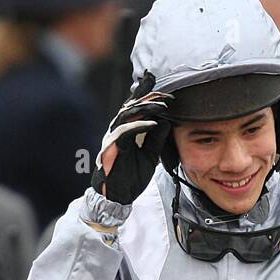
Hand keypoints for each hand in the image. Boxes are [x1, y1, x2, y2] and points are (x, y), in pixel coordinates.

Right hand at [91, 71, 171, 205]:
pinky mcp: (113, 148)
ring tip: (162, 105)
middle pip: (131, 106)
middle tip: (165, 93)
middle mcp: (117, 130)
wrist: (116, 197)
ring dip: (146, 108)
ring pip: (127, 115)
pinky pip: (126, 132)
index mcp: (125, 130)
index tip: (156, 81)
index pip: (135, 107)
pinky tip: (153, 123)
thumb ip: (156, 139)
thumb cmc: (130, 177)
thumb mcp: (150, 156)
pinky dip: (140, 126)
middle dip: (148, 96)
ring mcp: (113, 137)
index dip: (144, 93)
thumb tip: (166, 122)